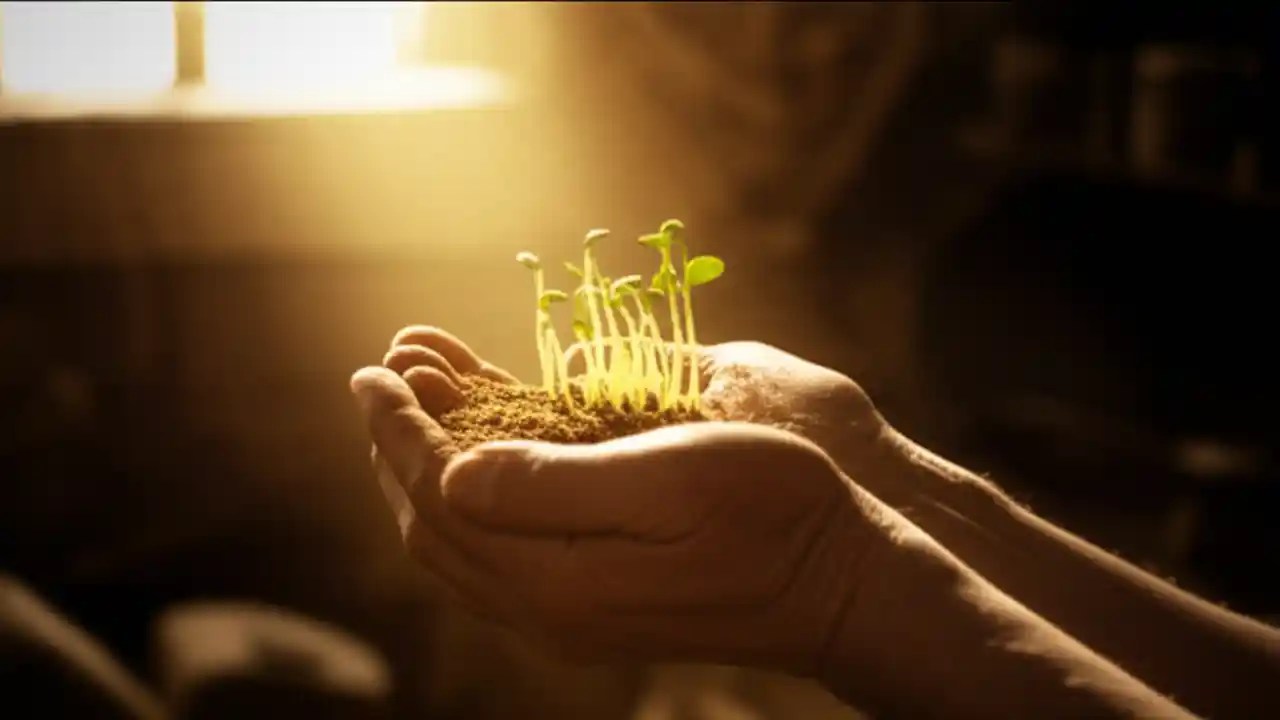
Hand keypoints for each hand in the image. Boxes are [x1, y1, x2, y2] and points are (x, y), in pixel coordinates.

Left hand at [352, 328, 889, 673]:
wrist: (839, 585)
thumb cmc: (771, 512)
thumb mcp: (669, 477)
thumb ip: (553, 484)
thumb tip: (452, 470)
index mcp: (558, 577)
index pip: (441, 494)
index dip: (400, 428)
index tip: (374, 371)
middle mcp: (549, 611)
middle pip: (435, 528)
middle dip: (395, 452)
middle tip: (376, 387)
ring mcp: (569, 620)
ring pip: (458, 551)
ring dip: (421, 481)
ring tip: (404, 423)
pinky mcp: (592, 613)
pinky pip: (493, 564)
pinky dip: (461, 510)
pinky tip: (467, 476)